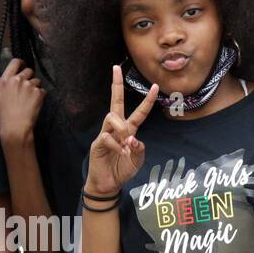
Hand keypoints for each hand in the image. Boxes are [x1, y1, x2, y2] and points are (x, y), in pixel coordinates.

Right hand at [0, 58, 44, 148]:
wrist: (15, 128)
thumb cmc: (5, 115)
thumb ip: (4, 83)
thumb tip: (10, 77)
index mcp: (5, 80)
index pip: (14, 62)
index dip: (20, 63)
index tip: (23, 66)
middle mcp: (17, 80)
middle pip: (28, 70)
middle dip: (29, 77)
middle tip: (27, 89)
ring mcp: (28, 85)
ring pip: (36, 81)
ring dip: (35, 88)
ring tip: (29, 100)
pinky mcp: (38, 92)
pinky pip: (42, 91)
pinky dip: (40, 97)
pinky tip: (34, 105)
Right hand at [85, 65, 158, 196]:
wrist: (108, 184)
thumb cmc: (122, 169)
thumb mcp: (138, 159)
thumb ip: (140, 148)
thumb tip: (133, 138)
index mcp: (129, 131)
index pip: (139, 112)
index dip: (148, 100)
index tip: (156, 86)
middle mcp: (116, 129)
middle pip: (115, 102)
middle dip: (116, 85)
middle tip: (116, 68)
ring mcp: (105, 134)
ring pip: (111, 117)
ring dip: (121, 128)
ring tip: (126, 143)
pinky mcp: (97, 144)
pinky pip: (106, 137)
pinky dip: (116, 145)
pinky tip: (121, 153)